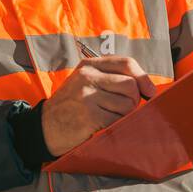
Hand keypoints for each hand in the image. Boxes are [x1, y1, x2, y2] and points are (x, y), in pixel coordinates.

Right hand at [42, 55, 156, 155]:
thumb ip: (111, 79)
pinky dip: (115, 126)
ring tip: (106, 118)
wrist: (42, 128)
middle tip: (121, 110)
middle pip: (131, 84)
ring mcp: (87, 95)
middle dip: (133, 101)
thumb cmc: (70, 107)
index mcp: (89, 65)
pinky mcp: (89, 115)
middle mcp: (87, 76)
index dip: (143, 78)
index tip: (150, 92)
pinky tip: (101, 126)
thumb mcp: (85, 83)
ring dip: (123, 115)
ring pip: (128, 104)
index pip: (126, 63)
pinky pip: (117, 120)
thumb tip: (148, 88)